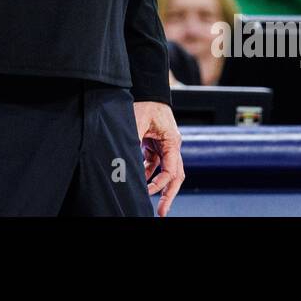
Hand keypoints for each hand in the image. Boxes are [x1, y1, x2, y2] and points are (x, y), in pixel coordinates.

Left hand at [135, 100, 183, 216]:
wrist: (148, 89)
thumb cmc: (146, 102)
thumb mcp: (137, 121)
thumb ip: (133, 142)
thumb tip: (125, 162)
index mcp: (172, 141)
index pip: (171, 170)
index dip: (161, 185)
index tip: (149, 193)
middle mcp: (171, 145)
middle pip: (175, 176)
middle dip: (169, 195)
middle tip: (162, 212)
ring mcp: (164, 145)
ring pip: (165, 171)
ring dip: (157, 185)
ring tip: (147, 198)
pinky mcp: (155, 144)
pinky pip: (154, 163)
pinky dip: (148, 172)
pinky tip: (139, 179)